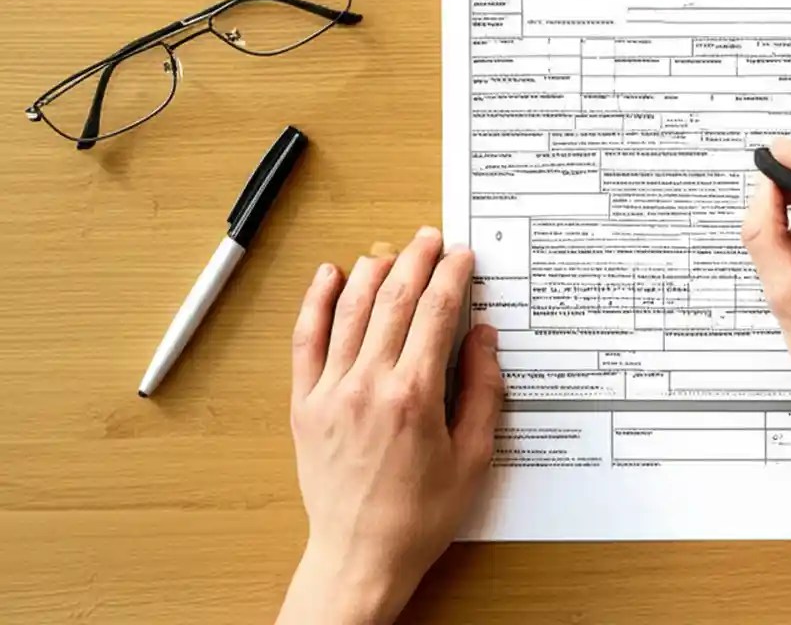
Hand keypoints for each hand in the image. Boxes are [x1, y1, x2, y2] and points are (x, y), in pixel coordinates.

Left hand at [276, 227, 503, 624]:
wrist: (360, 555)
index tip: (463, 257)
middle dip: (416, 260)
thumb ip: (482, 391)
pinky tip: (328, 276)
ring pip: (349, 310)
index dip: (453, 277)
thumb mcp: (472, 457)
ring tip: (391, 250)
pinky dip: (316, 303)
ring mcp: (331, 391)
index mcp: (414, 396)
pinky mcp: (304, 404)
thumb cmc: (419, 516)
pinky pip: (306, 340)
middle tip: (431, 239)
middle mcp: (368, 384)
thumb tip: (483, 339)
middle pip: (393, 300)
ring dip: (372, 271)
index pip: (436, 313)